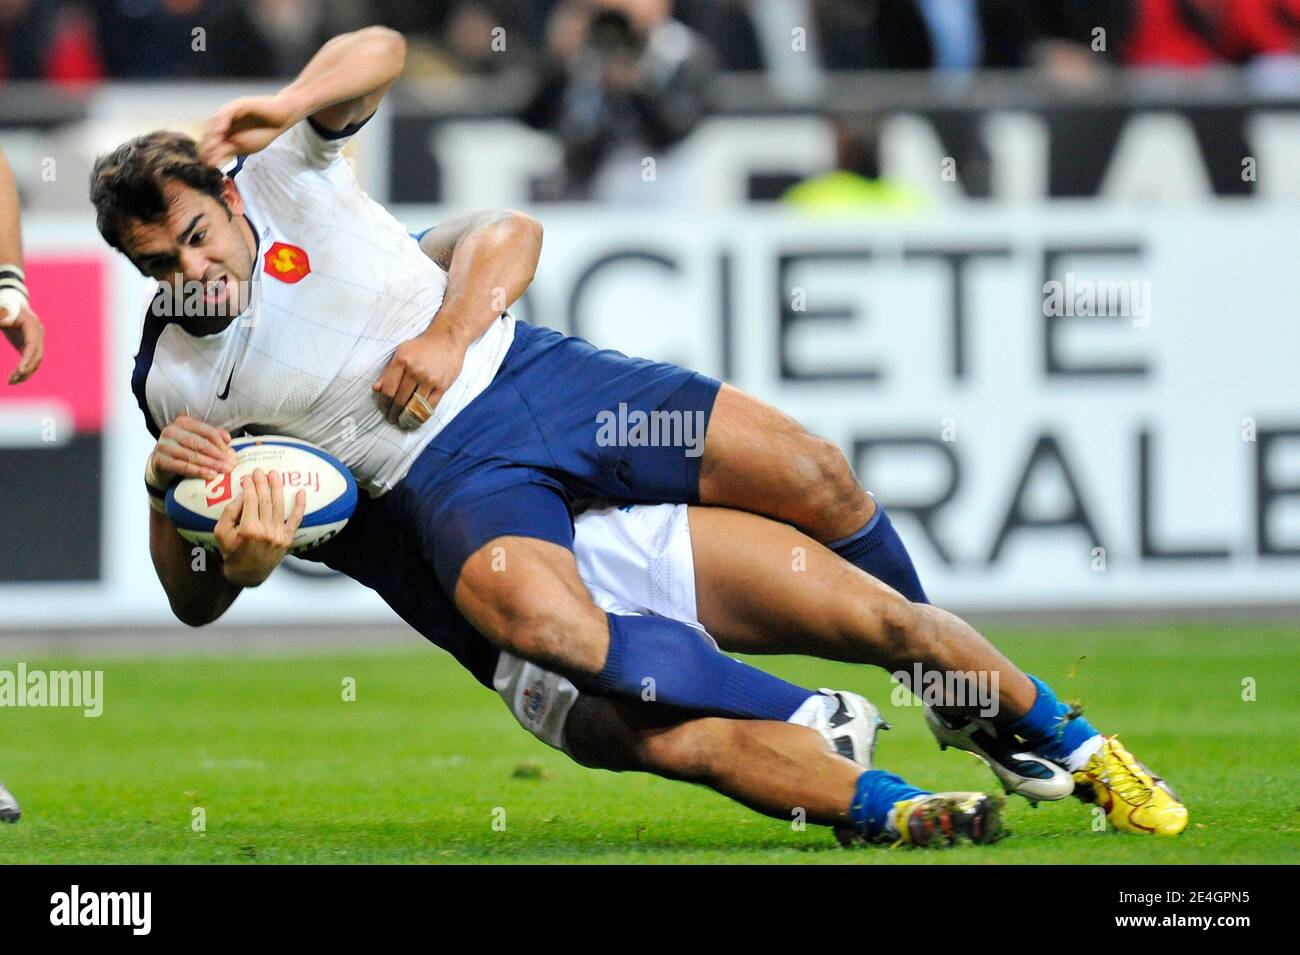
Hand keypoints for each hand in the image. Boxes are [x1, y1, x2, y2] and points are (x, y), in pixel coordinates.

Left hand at [2, 301, 42, 384]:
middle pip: (37, 356)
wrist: (11, 304)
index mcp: (33, 325)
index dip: (27, 359)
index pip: (33, 346)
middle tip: (13, 379)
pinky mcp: (31, 346)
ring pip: (36, 362)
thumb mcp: (3, 311)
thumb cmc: (5, 308)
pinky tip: (15, 378)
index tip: (19, 370)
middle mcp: (38, 334)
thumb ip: (3, 316)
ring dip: (26, 373)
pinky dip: (25, 370)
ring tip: (11, 381)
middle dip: (26, 369)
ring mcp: (36, 341)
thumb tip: (5, 322)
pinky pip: (31, 361)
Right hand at [149, 415, 238, 483]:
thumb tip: (228, 439)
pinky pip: (183, 466)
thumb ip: (213, 436)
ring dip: (211, 464)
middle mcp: (171, 431)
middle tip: (231, 464)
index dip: (220, 442)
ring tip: (224, 470)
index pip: (206, 430)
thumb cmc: (183, 448)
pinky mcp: (159, 460)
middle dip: (218, 455)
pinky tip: (211, 475)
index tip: (231, 452)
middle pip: (200, 443)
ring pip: (192, 456)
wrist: (161, 462)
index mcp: (183, 422)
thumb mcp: (197, 438)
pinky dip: (199, 471)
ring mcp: (164, 445)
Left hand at [198, 95, 298, 166]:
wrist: (280, 120)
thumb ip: (226, 151)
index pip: (209, 139)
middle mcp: (224, 119)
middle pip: (209, 130)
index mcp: (224, 129)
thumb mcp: (241, 147)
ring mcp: (230, 111)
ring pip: (215, 121)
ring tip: (211, 146)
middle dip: (207, 144)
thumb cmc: (263, 132)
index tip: (205, 163)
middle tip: (206, 156)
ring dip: (212, 134)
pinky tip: (221, 131)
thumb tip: (210, 162)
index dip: (206, 150)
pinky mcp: (238, 105)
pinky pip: (227, 112)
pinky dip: (222, 121)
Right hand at [215, 469, 305, 586]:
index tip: (247, 477)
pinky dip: (300, 506)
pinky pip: (296, 520)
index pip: (250, 500)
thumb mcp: (221, 532)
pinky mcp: (288, 538)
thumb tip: (242, 493)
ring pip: (279, 505)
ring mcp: (279, 535)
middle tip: (260, 471)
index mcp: (248, 529)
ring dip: (277, 487)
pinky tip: (301, 492)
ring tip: (274, 474)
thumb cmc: (232, 551)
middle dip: (262, 483)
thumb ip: (229, 512)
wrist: (247, 573)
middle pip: (266, 500)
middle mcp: (265, 531)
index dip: (249, 486)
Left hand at [372, 326, 466, 427]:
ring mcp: (429, 379)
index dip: (384, 403)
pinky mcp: (442, 386)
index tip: (383, 409)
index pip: (388, 389)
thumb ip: (388, 371)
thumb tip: (376, 389)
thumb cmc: (421, 347)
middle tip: (391, 419)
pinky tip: (416, 419)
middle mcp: (415, 370)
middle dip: (393, 413)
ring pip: (414, 405)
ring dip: (406, 417)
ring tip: (402, 422)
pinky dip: (421, 416)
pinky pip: (430, 406)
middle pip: (400, 400)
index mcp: (401, 361)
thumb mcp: (401, 352)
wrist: (447, 339)